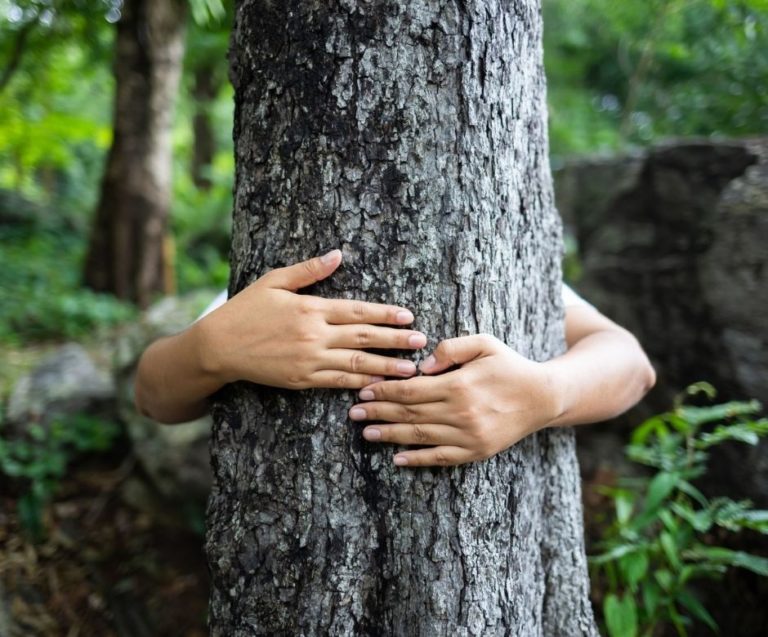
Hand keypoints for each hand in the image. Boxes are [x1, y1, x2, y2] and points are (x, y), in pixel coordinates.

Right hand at [196, 249, 426, 388]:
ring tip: (410, 369)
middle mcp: (313, 335)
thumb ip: (309, 270)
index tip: (408, 316)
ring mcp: (309, 360)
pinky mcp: (302, 380)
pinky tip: (378, 384)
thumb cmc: (246, 309)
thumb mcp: (274, 281)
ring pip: (355, 364)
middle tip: (421, 342)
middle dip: (395, 340)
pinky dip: (360, 384)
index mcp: (310, 309)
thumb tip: (338, 254)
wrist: (218, 346)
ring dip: (386, 366)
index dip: (385, 314)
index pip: (357, 311)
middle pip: (363, 337)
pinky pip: (337, 382)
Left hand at [348, 334, 562, 466]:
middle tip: (354, 412)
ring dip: (389, 435)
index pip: (410, 390)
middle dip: (378, 412)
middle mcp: (461, 413)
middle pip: (409, 414)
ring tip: (366, 433)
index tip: (364, 390)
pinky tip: (397, 458)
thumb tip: (423, 363)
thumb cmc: (509, 366)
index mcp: (459, 385)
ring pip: (419, 437)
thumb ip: (451, 347)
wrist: (542, 397)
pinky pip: (440, 458)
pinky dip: (416, 460)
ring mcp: (468, 436)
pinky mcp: (475, 452)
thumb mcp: (484, 343)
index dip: (384, 391)